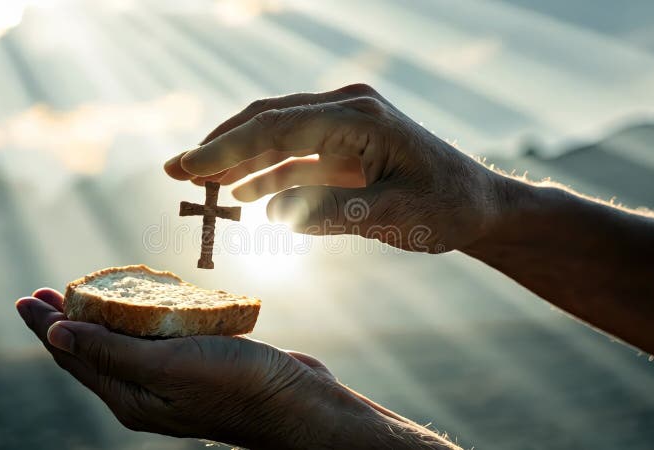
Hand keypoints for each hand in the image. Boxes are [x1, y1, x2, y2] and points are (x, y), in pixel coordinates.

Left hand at [14, 289, 377, 448]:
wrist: (293, 402)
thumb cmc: (233, 384)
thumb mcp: (165, 365)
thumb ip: (110, 351)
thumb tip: (56, 335)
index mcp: (129, 396)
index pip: (74, 356)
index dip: (46, 325)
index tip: (25, 297)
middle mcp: (144, 391)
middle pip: (93, 351)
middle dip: (66, 320)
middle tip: (43, 292)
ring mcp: (171, 380)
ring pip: (125, 345)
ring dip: (102, 318)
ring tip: (84, 295)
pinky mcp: (197, 366)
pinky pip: (157, 340)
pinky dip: (142, 319)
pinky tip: (145, 304)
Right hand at [164, 83, 502, 251]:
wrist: (478, 205)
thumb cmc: (447, 208)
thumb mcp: (396, 215)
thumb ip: (335, 212)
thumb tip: (276, 211)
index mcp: (361, 117)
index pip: (279, 126)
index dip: (229, 147)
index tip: (188, 168)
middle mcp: (347, 109)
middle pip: (268, 121)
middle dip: (220, 147)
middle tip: (174, 170)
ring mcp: (344, 124)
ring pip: (275, 137)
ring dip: (237, 160)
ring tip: (196, 183)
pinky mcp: (343, 144)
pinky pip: (294, 156)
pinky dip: (265, 173)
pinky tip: (242, 193)